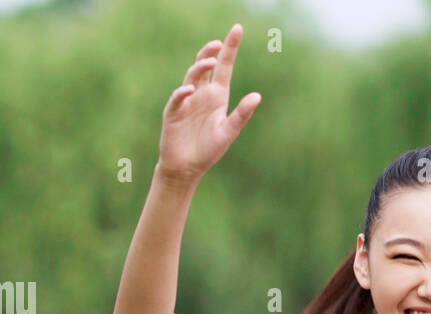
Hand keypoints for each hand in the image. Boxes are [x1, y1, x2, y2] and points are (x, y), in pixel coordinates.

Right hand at [158, 23, 261, 181]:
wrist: (187, 168)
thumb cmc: (208, 150)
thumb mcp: (228, 132)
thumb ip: (241, 115)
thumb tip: (257, 96)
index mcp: (217, 96)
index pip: (224, 66)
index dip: (230, 48)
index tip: (237, 29)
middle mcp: (201, 94)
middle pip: (204, 65)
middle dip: (210, 52)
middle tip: (218, 44)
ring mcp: (186, 101)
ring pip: (191, 76)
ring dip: (199, 68)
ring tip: (210, 62)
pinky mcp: (173, 112)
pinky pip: (177, 98)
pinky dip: (183, 92)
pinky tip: (191, 89)